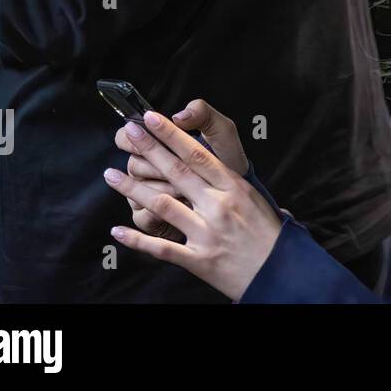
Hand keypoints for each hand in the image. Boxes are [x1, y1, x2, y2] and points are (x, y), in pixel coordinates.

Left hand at [104, 111, 282, 300]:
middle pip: (177, 171)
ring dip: (132, 189)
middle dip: (149, 149)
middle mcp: (218, 206)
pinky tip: (117, 231)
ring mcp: (206, 232)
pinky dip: (137, 239)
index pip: (198, 154)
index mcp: (234, 187)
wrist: (279, 271)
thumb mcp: (254, 198)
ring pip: (162, 204)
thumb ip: (228, 183)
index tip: (153, 118)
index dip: (172, 135)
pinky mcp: (198, 259)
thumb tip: (206, 164)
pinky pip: (161, 247)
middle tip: (129, 132)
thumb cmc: (268, 233)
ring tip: (111, 174)